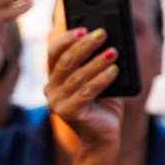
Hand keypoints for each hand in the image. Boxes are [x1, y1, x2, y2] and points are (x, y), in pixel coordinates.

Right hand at [44, 28, 124, 151]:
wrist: (103, 136)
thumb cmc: (103, 104)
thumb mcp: (99, 78)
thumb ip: (98, 62)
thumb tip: (108, 40)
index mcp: (53, 78)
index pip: (53, 53)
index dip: (67, 39)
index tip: (85, 28)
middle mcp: (50, 89)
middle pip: (65, 62)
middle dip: (85, 46)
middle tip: (103, 34)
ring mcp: (57, 102)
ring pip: (77, 76)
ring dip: (97, 61)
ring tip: (114, 51)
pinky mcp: (69, 113)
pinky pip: (86, 92)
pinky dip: (101, 79)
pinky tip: (114, 70)